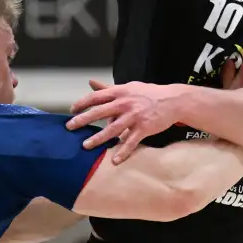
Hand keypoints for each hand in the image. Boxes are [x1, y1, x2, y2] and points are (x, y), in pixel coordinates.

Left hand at [66, 80, 184, 163]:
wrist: (172, 100)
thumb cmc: (148, 94)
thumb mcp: (128, 87)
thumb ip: (108, 88)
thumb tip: (91, 82)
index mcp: (120, 92)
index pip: (97, 96)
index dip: (83, 103)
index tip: (72, 110)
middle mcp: (125, 103)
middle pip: (100, 112)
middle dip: (83, 119)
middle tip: (70, 127)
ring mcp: (135, 116)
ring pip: (113, 128)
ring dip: (98, 138)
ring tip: (86, 145)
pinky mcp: (144, 127)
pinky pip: (131, 141)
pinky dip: (123, 151)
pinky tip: (114, 160)